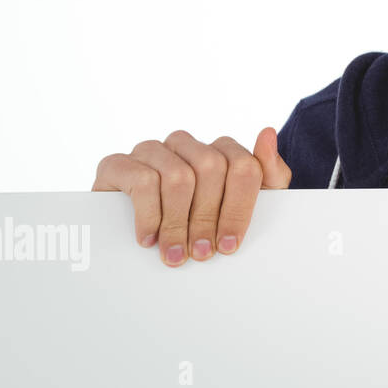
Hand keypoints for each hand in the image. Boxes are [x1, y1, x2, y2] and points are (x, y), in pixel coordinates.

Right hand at [91, 127, 292, 266]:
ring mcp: (152, 150)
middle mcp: (186, 144)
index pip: (244, 166)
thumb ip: (268, 174)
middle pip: (211, 168)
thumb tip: (268, 134)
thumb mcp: (246, 205)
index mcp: (220, 149)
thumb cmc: (202, 221)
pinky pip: (142, 181)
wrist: (133, 235)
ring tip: (175, 253)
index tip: (231, 244)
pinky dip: (149, 215)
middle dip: (208, 218)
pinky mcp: (118, 164)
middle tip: (202, 253)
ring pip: (178, 176)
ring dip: (178, 222)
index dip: (239, 209)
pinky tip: (149, 239)